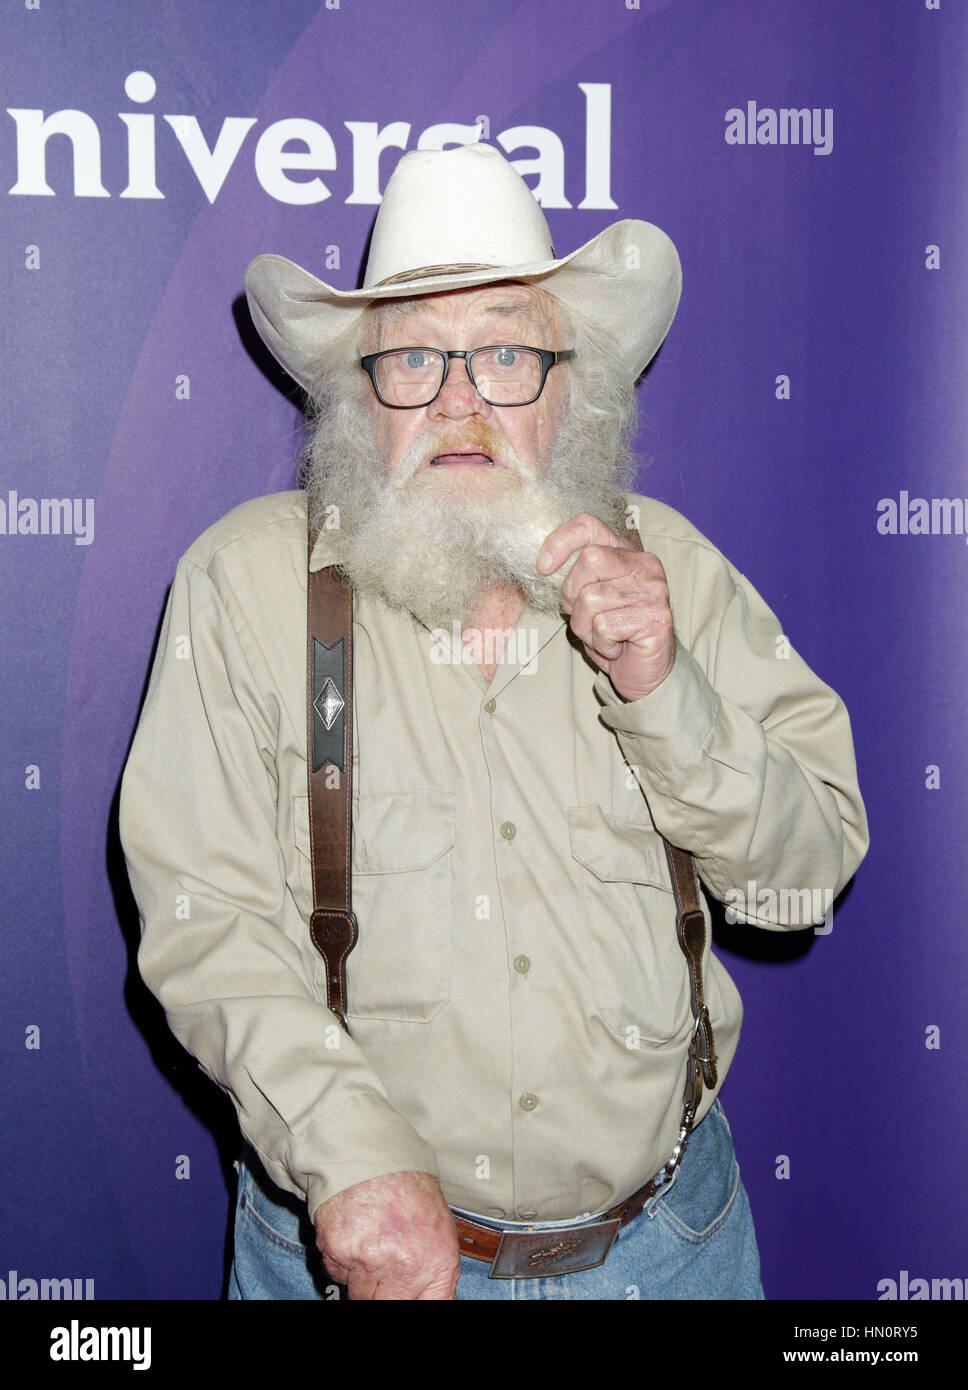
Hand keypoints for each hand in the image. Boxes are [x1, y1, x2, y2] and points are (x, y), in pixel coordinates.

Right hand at [312, 1170, 460, 1299]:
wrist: (368, 1152)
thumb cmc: (405, 1185)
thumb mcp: (437, 1227)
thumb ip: (435, 1272)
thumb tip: (434, 1298)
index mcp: (438, 1261)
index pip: (433, 1305)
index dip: (415, 1301)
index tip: (407, 1293)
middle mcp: (406, 1267)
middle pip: (389, 1305)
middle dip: (385, 1292)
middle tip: (385, 1263)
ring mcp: (370, 1261)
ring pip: (360, 1294)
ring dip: (362, 1275)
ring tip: (371, 1238)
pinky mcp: (338, 1252)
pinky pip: (338, 1273)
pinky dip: (343, 1258)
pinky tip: (354, 1229)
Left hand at [537, 514, 675, 701]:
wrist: (646, 673)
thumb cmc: (614, 634)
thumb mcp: (590, 598)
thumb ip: (577, 577)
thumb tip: (545, 565)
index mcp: (627, 553)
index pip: (590, 526)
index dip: (560, 541)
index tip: (544, 567)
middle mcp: (645, 565)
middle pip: (588, 561)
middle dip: (572, 597)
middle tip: (585, 618)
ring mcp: (654, 590)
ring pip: (591, 599)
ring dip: (586, 628)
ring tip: (604, 637)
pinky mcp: (656, 617)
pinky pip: (604, 626)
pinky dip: (601, 644)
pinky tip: (616, 647)